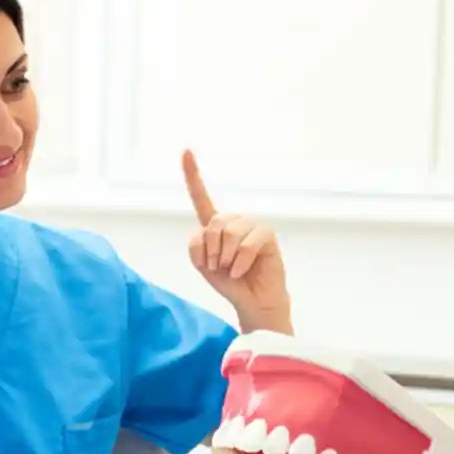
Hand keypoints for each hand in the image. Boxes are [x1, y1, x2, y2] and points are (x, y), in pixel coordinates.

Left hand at [183, 150, 291, 333]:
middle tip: (217, 267)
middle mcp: (234, 220)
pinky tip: (241, 271)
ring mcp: (251, 226)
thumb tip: (215, 233)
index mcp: (215, 224)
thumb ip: (197, 243)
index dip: (193, 175)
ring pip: (229, 231)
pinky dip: (240, 262)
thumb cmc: (228, 282)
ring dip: (224, 258)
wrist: (251, 302)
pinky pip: (247, 243)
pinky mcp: (267, 235)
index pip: (201, 197)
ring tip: (230, 270)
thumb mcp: (202, 263)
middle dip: (211, 250)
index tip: (185, 151)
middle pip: (214, 222)